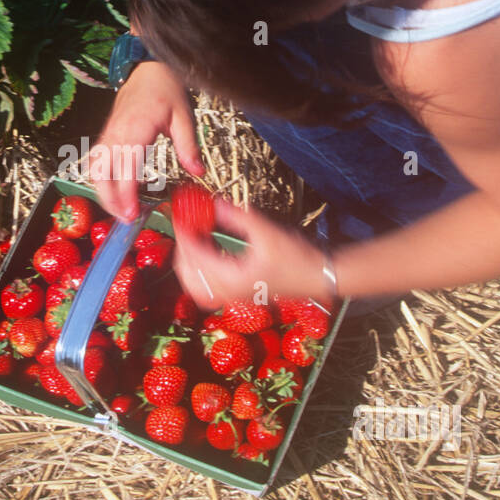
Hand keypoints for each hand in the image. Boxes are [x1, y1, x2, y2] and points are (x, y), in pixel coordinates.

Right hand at [90, 60, 204, 221]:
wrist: (147, 70)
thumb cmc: (166, 90)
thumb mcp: (184, 117)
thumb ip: (189, 147)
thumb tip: (197, 173)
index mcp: (135, 130)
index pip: (124, 170)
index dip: (126, 195)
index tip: (133, 213)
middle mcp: (115, 134)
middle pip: (102, 175)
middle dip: (110, 200)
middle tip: (126, 219)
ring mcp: (107, 135)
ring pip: (94, 170)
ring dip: (103, 192)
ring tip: (120, 210)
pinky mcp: (106, 136)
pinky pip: (96, 162)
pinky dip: (101, 180)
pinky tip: (116, 190)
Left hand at [173, 200, 332, 309]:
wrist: (320, 276)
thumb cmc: (298, 257)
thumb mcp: (267, 232)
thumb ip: (238, 217)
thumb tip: (214, 204)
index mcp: (232, 277)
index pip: (195, 256)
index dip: (184, 234)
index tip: (180, 217)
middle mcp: (229, 290)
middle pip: (188, 276)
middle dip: (183, 251)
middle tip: (186, 228)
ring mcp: (234, 295)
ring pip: (196, 286)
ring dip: (189, 265)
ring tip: (194, 242)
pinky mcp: (240, 294)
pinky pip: (209, 289)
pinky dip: (201, 273)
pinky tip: (209, 255)